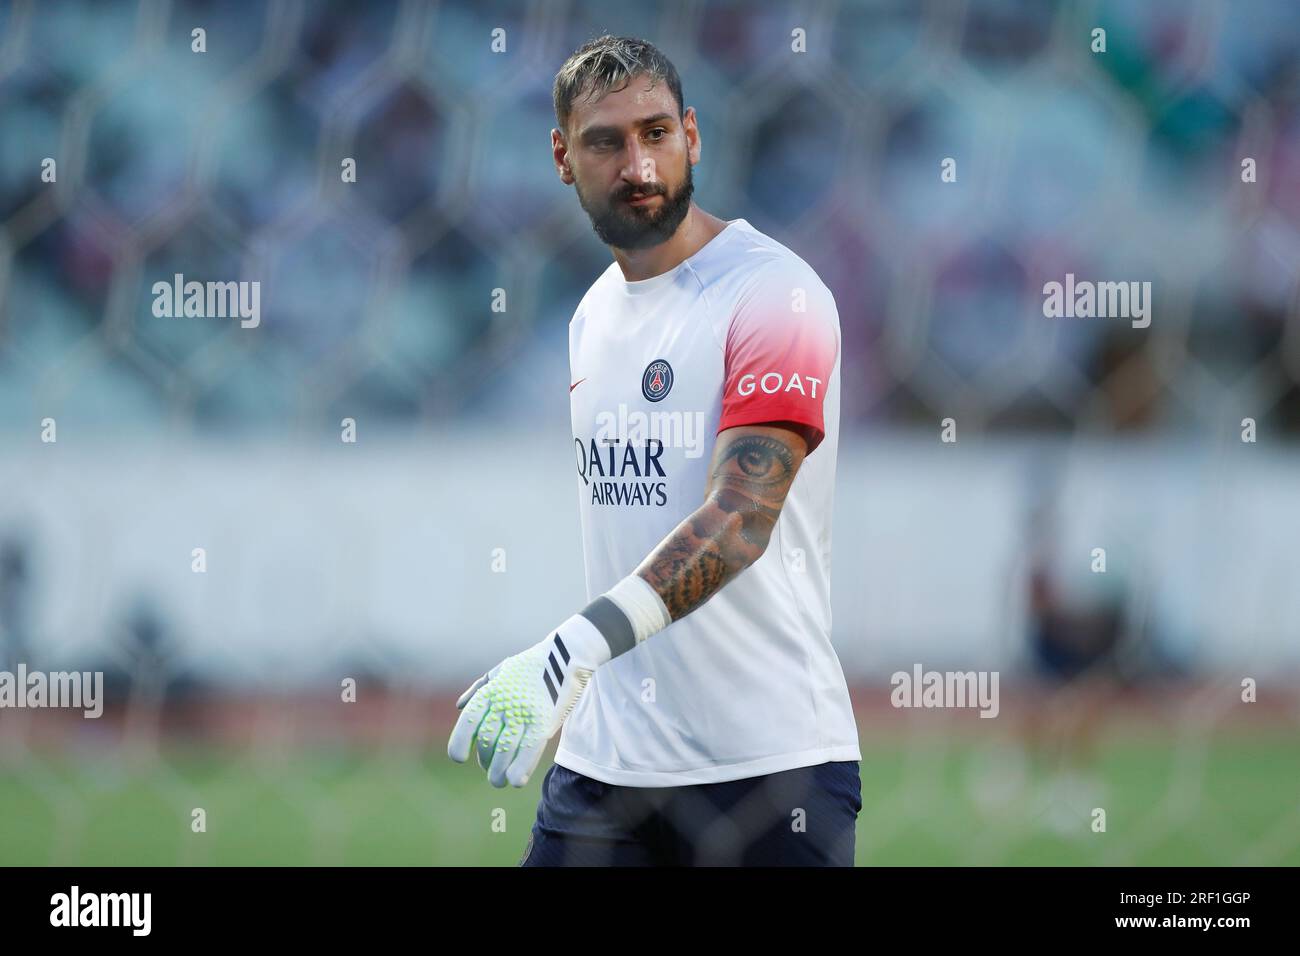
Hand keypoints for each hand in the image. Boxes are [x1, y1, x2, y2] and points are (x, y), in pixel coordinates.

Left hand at [447, 615, 608, 787]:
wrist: (567, 655)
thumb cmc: (532, 664)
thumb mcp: (501, 670)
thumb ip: (478, 687)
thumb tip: (459, 706)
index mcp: (491, 691)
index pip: (468, 722)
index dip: (459, 743)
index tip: (459, 758)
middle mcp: (504, 703)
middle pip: (487, 741)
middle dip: (485, 761)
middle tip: (489, 769)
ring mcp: (524, 713)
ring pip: (505, 751)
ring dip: (499, 772)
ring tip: (498, 781)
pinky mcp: (544, 722)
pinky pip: (529, 750)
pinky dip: (521, 768)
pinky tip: (515, 781)